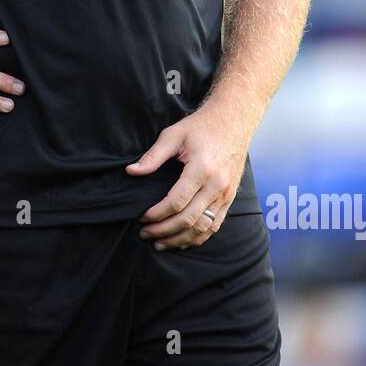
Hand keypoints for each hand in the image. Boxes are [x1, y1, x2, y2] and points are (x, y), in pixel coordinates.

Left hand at [125, 101, 250, 248]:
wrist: (234, 122)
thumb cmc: (202, 127)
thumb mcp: (174, 135)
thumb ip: (153, 156)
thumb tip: (131, 171)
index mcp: (202, 169)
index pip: (177, 202)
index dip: (157, 214)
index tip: (141, 217)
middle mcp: (217, 185)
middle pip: (189, 219)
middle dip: (163, 230)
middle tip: (144, 233)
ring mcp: (226, 194)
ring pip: (203, 228)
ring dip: (179, 239)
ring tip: (159, 243)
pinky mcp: (230, 198)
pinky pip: (215, 226)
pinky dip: (198, 237)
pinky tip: (181, 240)